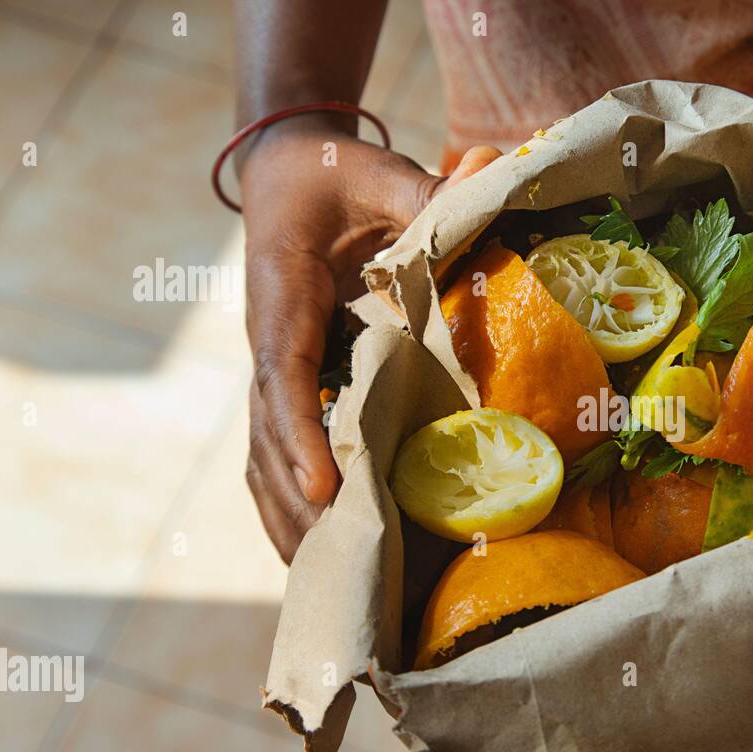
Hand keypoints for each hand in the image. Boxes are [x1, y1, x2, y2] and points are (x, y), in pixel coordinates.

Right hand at [240, 123, 498, 561]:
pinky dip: (289, 503)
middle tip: (339, 565)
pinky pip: (276, 452)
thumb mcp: (377, 171)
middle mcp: (268, 344)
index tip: (324, 490)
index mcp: (283, 296)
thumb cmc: (335, 173)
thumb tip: (490, 187)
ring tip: (327, 580)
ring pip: (262, 458)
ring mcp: (272, 370)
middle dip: (296, 505)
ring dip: (287, 520)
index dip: (299, 436)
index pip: (283, 376)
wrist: (287, 172)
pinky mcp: (285, 385)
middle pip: (265, 439)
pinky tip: (319, 547)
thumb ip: (423, 193)